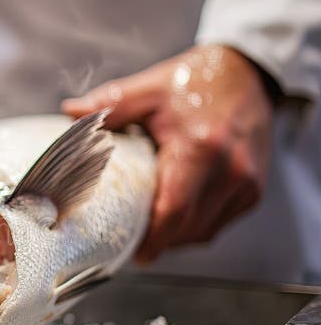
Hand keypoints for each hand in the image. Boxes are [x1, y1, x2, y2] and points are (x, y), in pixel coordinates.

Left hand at [62, 45, 273, 262]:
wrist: (249, 71)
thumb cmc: (198, 79)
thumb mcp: (149, 88)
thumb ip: (110, 103)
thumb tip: (70, 112)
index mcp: (201, 147)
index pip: (174, 210)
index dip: (152, 239)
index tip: (131, 253)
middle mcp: (230, 170)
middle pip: (187, 228)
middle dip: (157, 240)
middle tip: (128, 241)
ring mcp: (246, 183)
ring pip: (203, 232)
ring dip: (174, 236)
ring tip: (149, 227)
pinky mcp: (253, 190)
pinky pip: (218, 224)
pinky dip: (194, 227)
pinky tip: (174, 215)